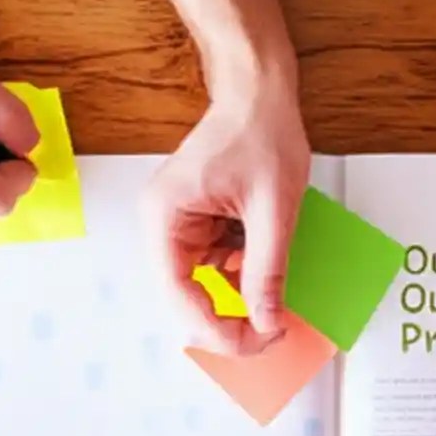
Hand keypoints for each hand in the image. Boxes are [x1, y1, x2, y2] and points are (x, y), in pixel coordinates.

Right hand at [144, 85, 309, 355]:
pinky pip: (218, 262)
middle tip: (270, 333)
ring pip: (206, 283)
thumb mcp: (274, 210)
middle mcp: (161, 223)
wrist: (260, 92)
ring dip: (241, 288)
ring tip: (273, 272)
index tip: (254, 343)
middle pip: (187, 296)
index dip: (217, 328)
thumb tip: (266, 322)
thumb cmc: (260, 131)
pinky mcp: (197, 223)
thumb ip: (267, 272)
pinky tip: (263, 247)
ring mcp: (178, 224)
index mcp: (165, 217)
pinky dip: (244, 266)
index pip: (180, 294)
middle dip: (230, 316)